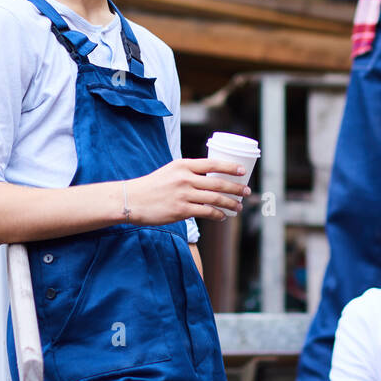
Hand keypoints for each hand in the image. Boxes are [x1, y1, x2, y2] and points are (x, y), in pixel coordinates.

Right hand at [125, 159, 249, 225]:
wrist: (133, 199)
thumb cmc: (153, 185)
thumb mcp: (171, 171)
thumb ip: (188, 172)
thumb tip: (209, 177)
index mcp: (183, 165)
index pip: (212, 163)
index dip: (230, 167)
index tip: (242, 171)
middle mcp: (185, 178)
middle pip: (218, 183)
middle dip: (236, 188)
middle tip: (247, 192)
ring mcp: (183, 195)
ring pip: (215, 199)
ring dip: (230, 204)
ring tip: (238, 207)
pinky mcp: (181, 210)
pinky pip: (206, 212)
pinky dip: (217, 215)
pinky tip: (223, 216)